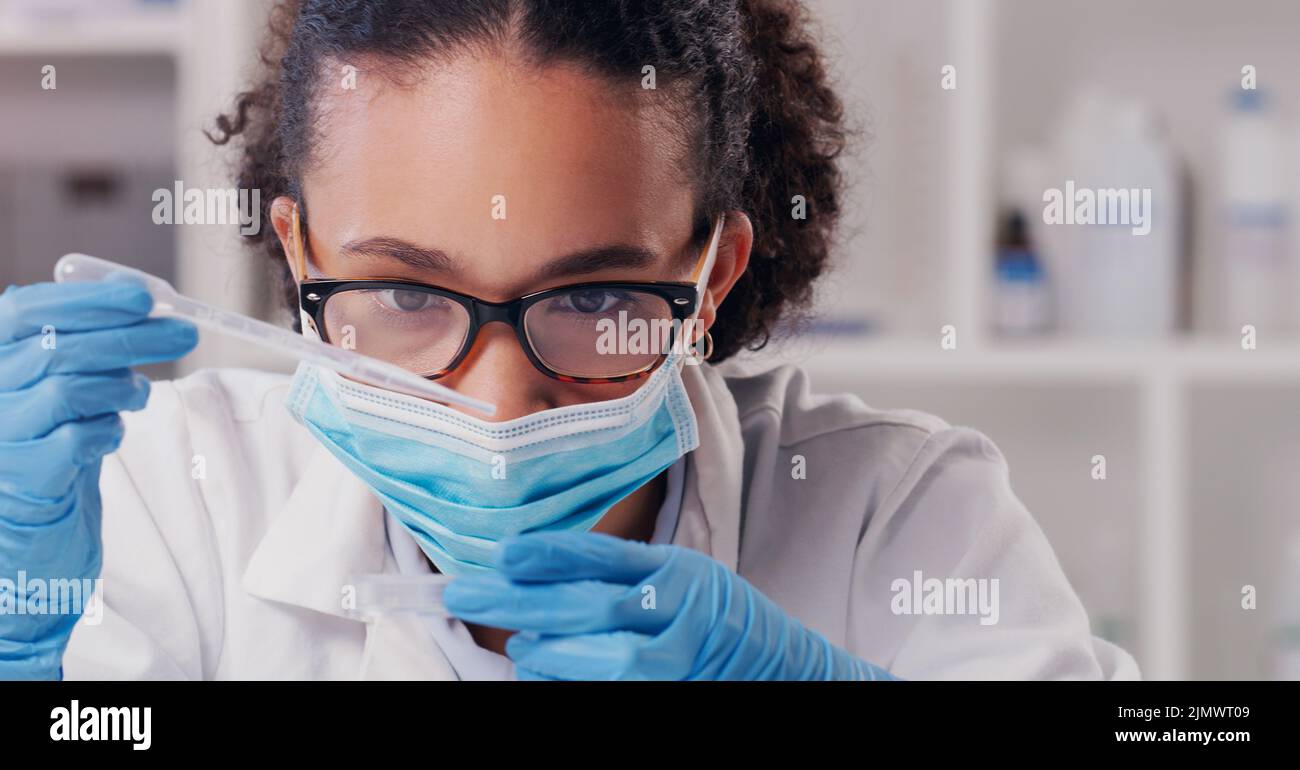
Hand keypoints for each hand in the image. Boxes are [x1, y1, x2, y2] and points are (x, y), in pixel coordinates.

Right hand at [0, 280, 196, 679]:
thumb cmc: (48, 445)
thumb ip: (85, 346)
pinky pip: (76, 439)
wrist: (22, 529)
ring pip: (68, 388)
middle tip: (185, 331)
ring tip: (137, 395)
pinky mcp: (22, 478)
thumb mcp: (62, 387)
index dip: (86, 299)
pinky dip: (107, 430)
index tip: (143, 295)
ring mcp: (1, 434)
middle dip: (132, 336)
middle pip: (60, 348)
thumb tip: (141, 299)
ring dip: (121, 387)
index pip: (26, 311)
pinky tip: (109, 435)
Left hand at [443, 530, 895, 680]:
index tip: (502, 553)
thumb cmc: (721, 624)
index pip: (606, 555)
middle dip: (521, 599)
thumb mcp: (680, 582)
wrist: (789, 670)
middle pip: (593, 602)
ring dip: (551, 651)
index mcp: (678, 568)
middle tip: (463, 593)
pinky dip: (575, 679)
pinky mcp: (680, 683)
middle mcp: (683, 605)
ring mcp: (685, 652)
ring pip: (610, 655)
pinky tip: (543, 670)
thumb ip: (622, 577)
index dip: (551, 553)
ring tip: (517, 646)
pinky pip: (622, 684)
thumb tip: (531, 573)